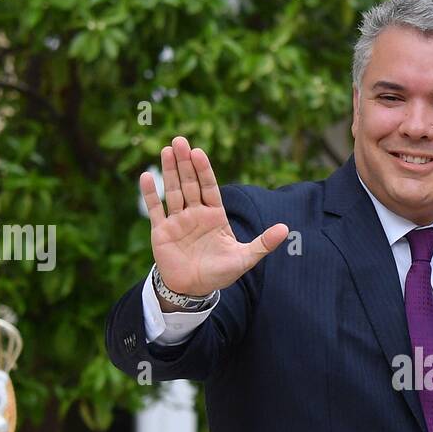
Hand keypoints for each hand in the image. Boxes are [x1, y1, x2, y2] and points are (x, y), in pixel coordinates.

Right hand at [140, 135, 288, 297]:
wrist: (194, 290)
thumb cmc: (219, 273)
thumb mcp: (244, 259)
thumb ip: (263, 243)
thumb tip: (285, 229)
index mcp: (214, 216)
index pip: (209, 187)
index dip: (204, 170)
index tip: (198, 152)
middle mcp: (195, 214)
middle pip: (190, 184)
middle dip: (185, 163)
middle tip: (180, 141)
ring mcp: (178, 221)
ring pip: (173, 191)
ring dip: (169, 171)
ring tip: (167, 150)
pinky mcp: (162, 231)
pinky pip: (156, 209)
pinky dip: (151, 194)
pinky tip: (147, 176)